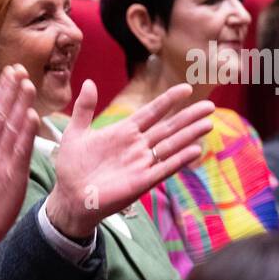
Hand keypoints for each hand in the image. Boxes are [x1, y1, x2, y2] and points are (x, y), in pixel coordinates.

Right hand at [0, 65, 38, 266]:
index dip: (0, 89)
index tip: (10, 72)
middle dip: (10, 89)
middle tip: (20, 68)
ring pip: (10, 126)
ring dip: (19, 103)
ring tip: (28, 83)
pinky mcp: (12, 172)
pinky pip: (20, 148)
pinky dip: (25, 131)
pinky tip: (32, 115)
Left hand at [46, 80, 213, 239]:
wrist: (68, 197)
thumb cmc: (71, 166)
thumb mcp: (75, 133)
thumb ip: (84, 109)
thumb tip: (89, 82)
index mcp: (123, 132)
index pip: (151, 112)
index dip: (168, 101)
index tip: (186, 88)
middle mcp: (136, 146)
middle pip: (167, 128)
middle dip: (188, 117)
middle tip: (209, 106)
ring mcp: (140, 164)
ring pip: (170, 146)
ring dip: (189, 136)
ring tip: (208, 124)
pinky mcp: (140, 182)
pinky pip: (163, 169)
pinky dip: (179, 160)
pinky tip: (195, 150)